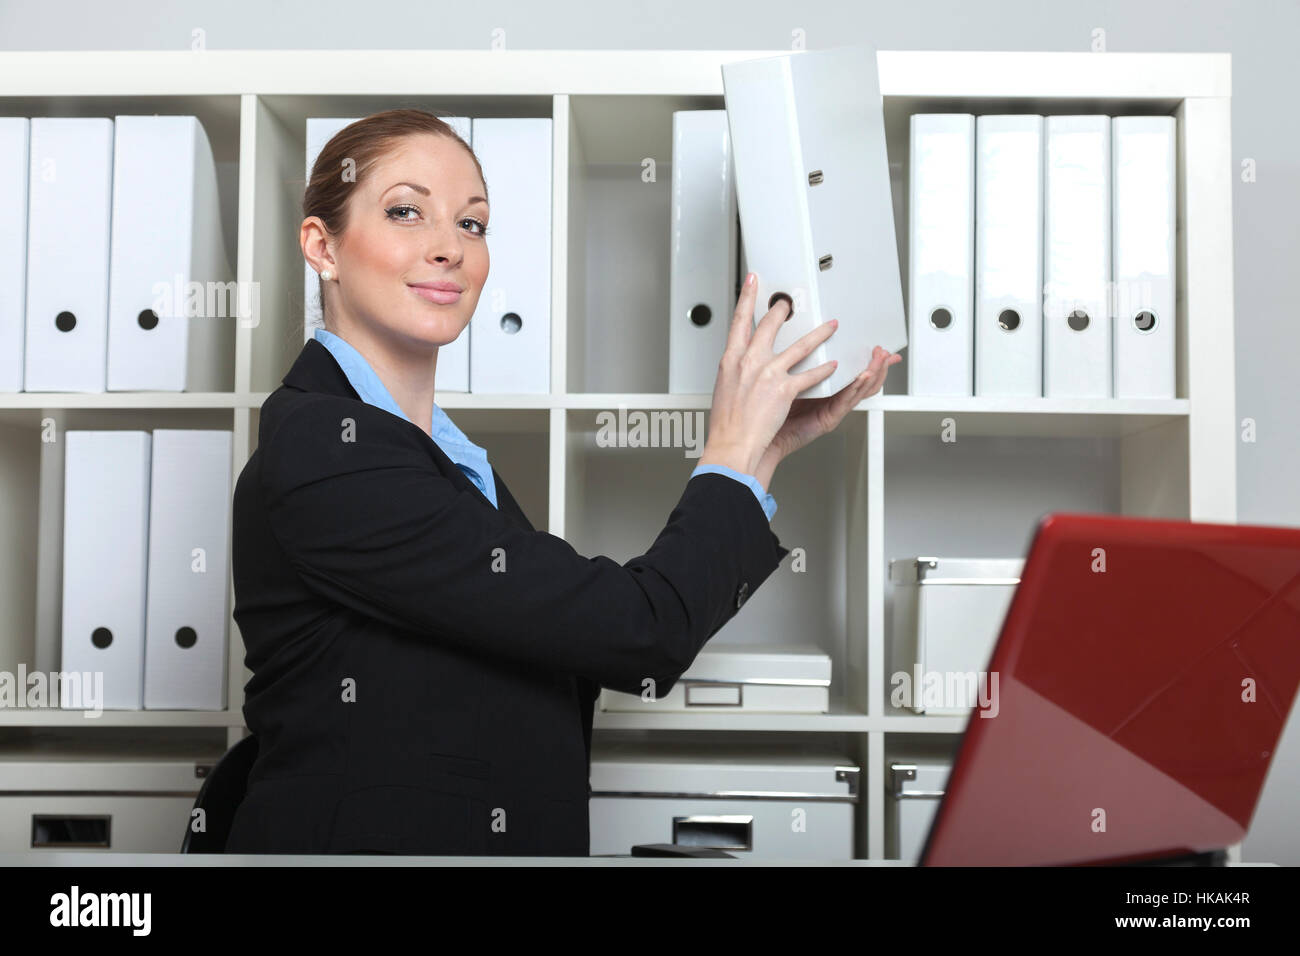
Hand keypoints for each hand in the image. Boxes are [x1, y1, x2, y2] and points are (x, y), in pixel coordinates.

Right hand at [698, 273, 841, 476]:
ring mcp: (768, 373)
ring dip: (819, 334)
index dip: (746, 298)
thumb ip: (736, 371)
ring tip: (829, 326)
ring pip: (800, 346)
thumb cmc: (725, 424)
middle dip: (783, 310)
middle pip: (769, 326)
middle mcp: (749, 361)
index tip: (752, 282)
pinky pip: (810, 375)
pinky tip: (833, 365)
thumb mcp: (724, 389)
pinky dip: (824, 371)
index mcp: (731, 360)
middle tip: (790, 301)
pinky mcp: (784, 388)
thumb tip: (740, 365)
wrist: (731, 443)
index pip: (739, 321)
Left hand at [765, 345, 900, 463]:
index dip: (866, 359)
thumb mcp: (782, 377)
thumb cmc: (765, 411)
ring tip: (879, 360)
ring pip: (859, 390)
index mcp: (823, 388)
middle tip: (883, 351)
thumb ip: (793, 359)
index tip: (875, 345)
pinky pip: (845, 402)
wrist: (758, 437)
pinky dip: (856, 388)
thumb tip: (791, 333)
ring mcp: (830, 410)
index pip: (851, 371)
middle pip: (862, 381)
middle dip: (876, 365)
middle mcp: (830, 399)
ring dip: (872, 373)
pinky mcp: (827, 420)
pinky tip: (862, 377)